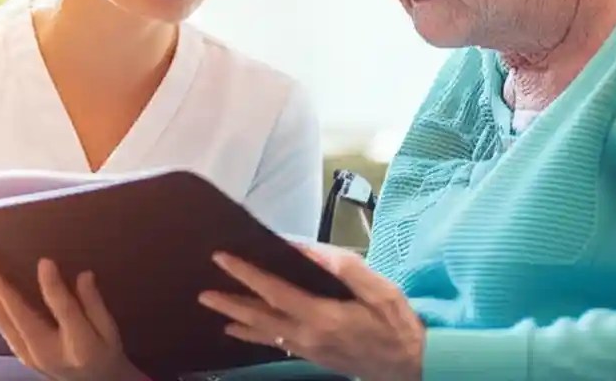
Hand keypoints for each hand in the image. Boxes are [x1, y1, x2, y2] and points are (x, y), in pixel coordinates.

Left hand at [0, 256, 145, 380]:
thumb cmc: (103, 354)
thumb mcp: (109, 330)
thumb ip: (94, 303)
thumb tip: (83, 275)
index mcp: (78, 345)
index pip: (64, 311)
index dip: (54, 286)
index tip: (45, 261)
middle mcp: (46, 352)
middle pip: (15, 314)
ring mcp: (27, 354)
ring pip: (0, 318)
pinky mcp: (18, 352)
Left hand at [198, 243, 423, 380]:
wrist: (411, 366)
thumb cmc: (397, 324)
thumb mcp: (378, 288)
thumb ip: (343, 266)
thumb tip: (305, 248)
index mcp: (322, 316)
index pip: (274, 291)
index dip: (246, 274)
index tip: (223, 258)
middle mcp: (308, 336)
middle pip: (259, 317)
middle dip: (230, 303)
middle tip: (203, 292)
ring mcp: (308, 349)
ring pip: (264, 333)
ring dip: (237, 321)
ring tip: (214, 310)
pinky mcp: (313, 356)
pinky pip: (275, 344)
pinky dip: (255, 336)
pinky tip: (243, 331)